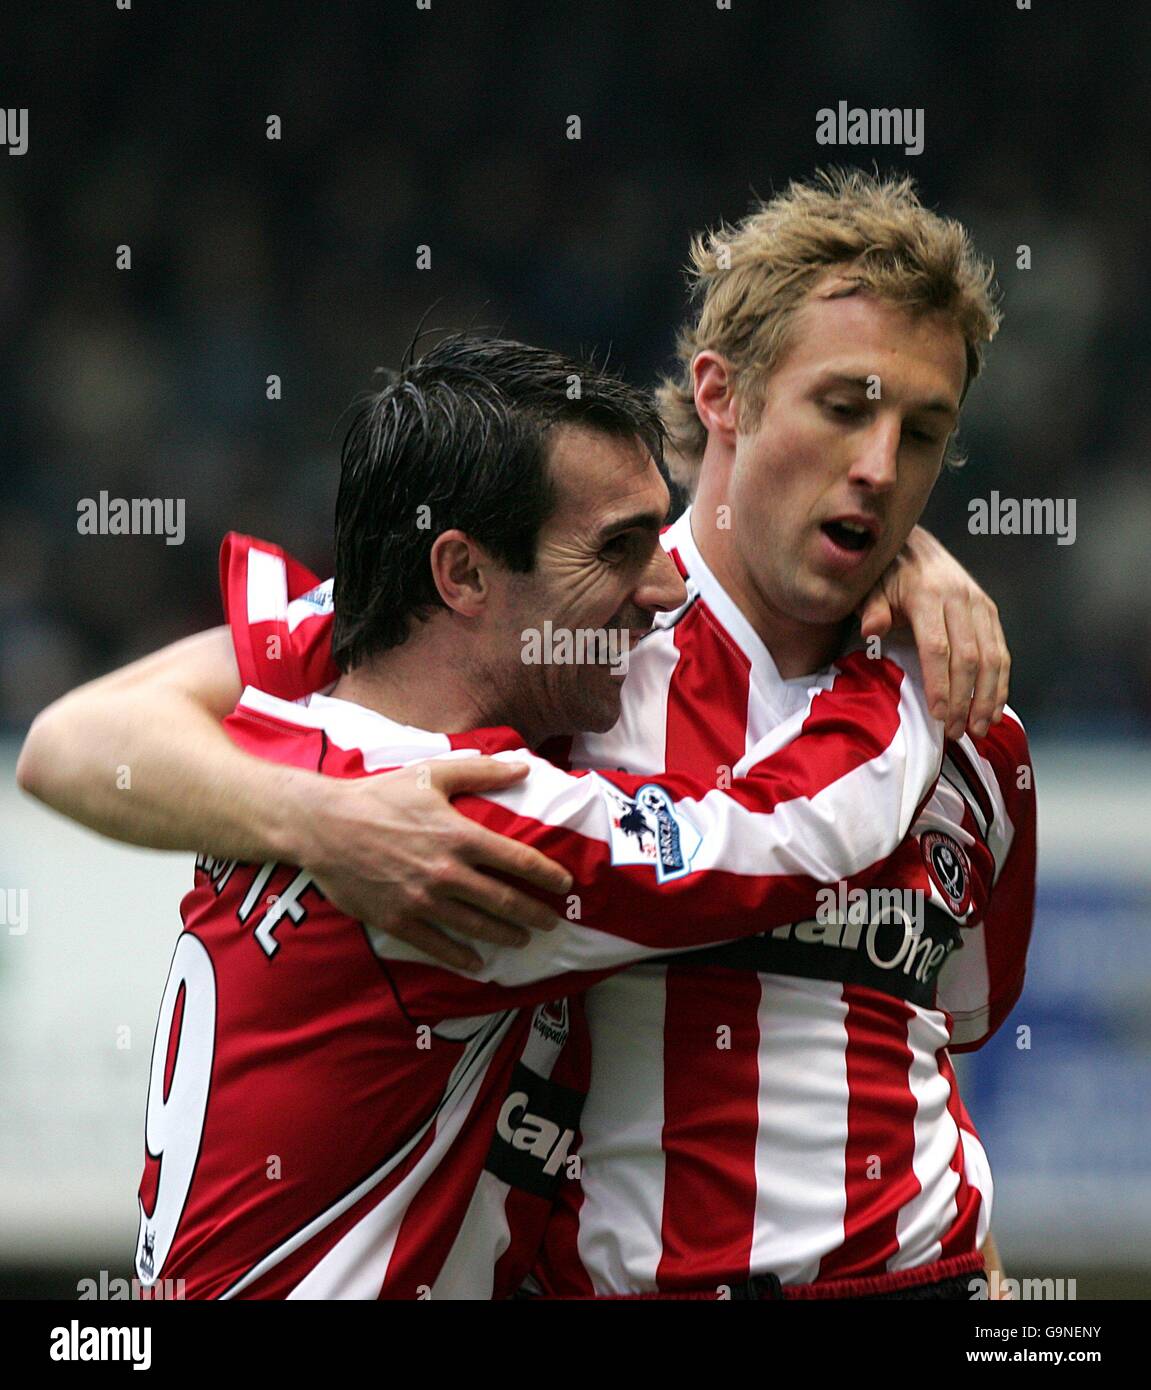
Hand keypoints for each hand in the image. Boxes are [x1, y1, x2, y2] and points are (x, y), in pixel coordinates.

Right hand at [286, 758, 571, 971]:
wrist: (324, 826)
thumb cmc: (379, 796)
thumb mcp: (432, 774)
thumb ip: (480, 771)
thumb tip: (523, 766)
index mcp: (460, 836)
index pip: (518, 860)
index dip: (547, 874)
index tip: (564, 884)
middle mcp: (447, 872)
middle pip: (505, 901)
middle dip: (535, 913)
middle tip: (552, 921)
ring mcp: (423, 900)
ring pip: (478, 927)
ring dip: (507, 935)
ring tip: (523, 939)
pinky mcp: (399, 920)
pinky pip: (439, 947)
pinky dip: (464, 958)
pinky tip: (479, 963)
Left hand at [858, 526, 1009, 740]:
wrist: (913, 544)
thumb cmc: (886, 574)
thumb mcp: (870, 587)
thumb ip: (872, 609)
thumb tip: (871, 631)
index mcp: (928, 594)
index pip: (938, 647)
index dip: (940, 684)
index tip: (939, 715)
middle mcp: (961, 599)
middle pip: (969, 657)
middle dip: (965, 699)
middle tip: (957, 732)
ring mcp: (980, 604)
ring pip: (993, 657)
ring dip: (988, 696)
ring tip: (979, 729)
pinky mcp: (990, 611)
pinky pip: (1001, 651)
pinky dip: (1000, 683)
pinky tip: (994, 709)